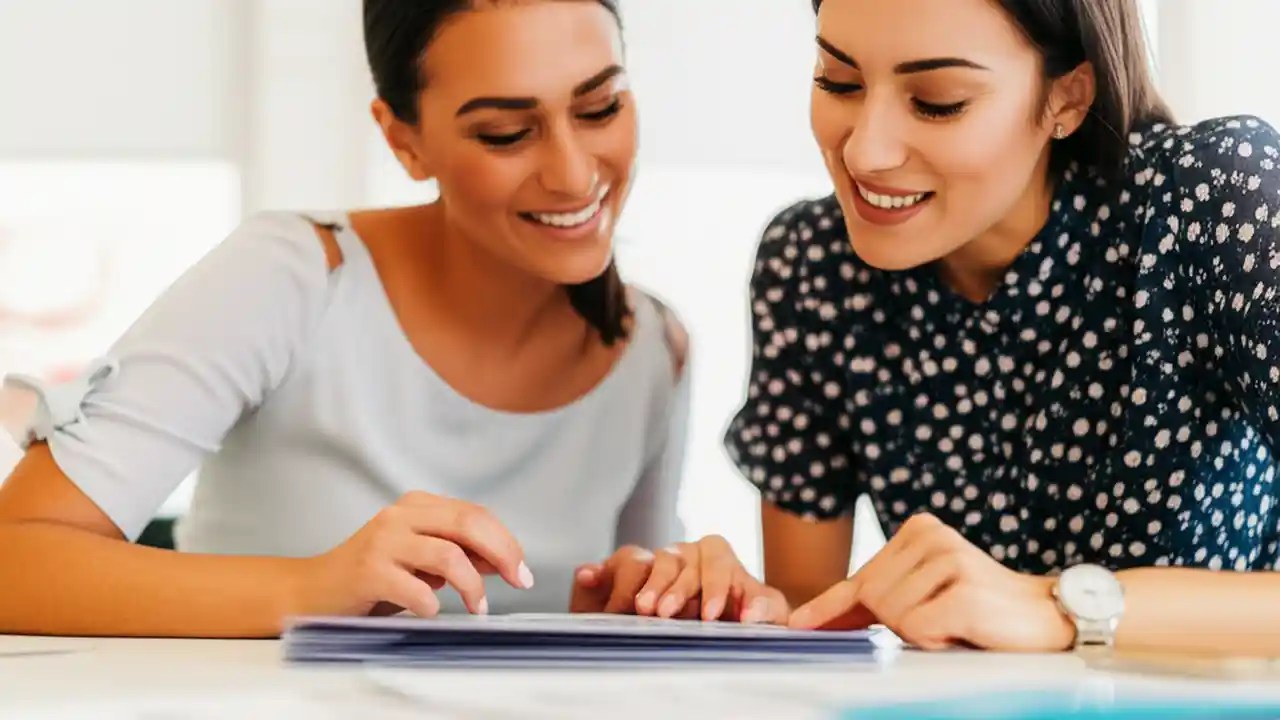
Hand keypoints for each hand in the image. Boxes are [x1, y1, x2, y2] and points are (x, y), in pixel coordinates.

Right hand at [292, 491, 533, 618]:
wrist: (314, 591)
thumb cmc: (372, 576)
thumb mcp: (420, 558)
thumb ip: (458, 553)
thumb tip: (503, 560)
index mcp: (416, 506)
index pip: (474, 514)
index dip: (505, 541)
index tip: (522, 569)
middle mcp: (400, 516)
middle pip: (467, 524)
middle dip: (502, 554)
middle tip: (519, 581)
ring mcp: (383, 541)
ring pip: (448, 555)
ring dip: (472, 586)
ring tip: (477, 606)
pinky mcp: (369, 571)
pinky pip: (418, 590)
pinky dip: (433, 605)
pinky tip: (430, 611)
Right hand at [570, 536, 788, 623]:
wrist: (708, 628)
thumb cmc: (738, 618)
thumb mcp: (762, 613)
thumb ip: (765, 609)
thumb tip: (752, 614)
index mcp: (716, 557)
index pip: (716, 557)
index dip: (714, 584)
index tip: (711, 614)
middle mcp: (682, 555)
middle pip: (676, 559)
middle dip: (673, 588)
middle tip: (667, 613)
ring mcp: (650, 563)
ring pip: (645, 562)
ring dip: (644, 585)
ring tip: (640, 609)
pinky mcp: (619, 575)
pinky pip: (607, 568)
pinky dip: (596, 573)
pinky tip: (589, 578)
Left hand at [788, 513, 1074, 651]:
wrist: (1049, 614)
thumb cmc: (982, 609)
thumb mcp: (926, 594)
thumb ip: (881, 600)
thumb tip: (821, 619)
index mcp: (917, 530)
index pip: (861, 576)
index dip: (826, 606)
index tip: (797, 624)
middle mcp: (930, 536)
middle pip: (872, 599)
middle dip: (893, 624)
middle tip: (939, 622)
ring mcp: (948, 560)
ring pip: (892, 616)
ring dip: (920, 634)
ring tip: (955, 623)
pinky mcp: (963, 591)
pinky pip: (917, 630)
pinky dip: (935, 640)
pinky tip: (963, 630)